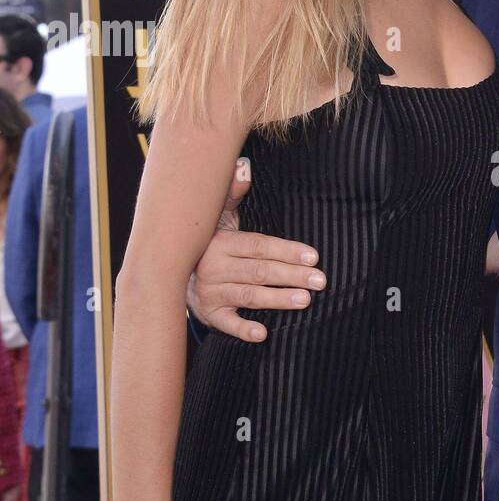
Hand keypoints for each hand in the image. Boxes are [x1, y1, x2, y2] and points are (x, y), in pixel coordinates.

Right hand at [187, 158, 325, 341]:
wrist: (175, 275)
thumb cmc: (210, 244)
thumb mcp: (219, 217)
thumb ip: (233, 193)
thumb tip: (243, 167)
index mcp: (222, 243)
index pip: (260, 246)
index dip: (286, 250)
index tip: (313, 256)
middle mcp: (214, 267)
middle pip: (259, 271)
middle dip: (291, 276)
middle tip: (320, 280)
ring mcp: (211, 293)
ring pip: (249, 296)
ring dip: (277, 299)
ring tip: (305, 300)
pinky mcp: (210, 314)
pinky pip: (226, 324)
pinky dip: (243, 329)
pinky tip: (262, 334)